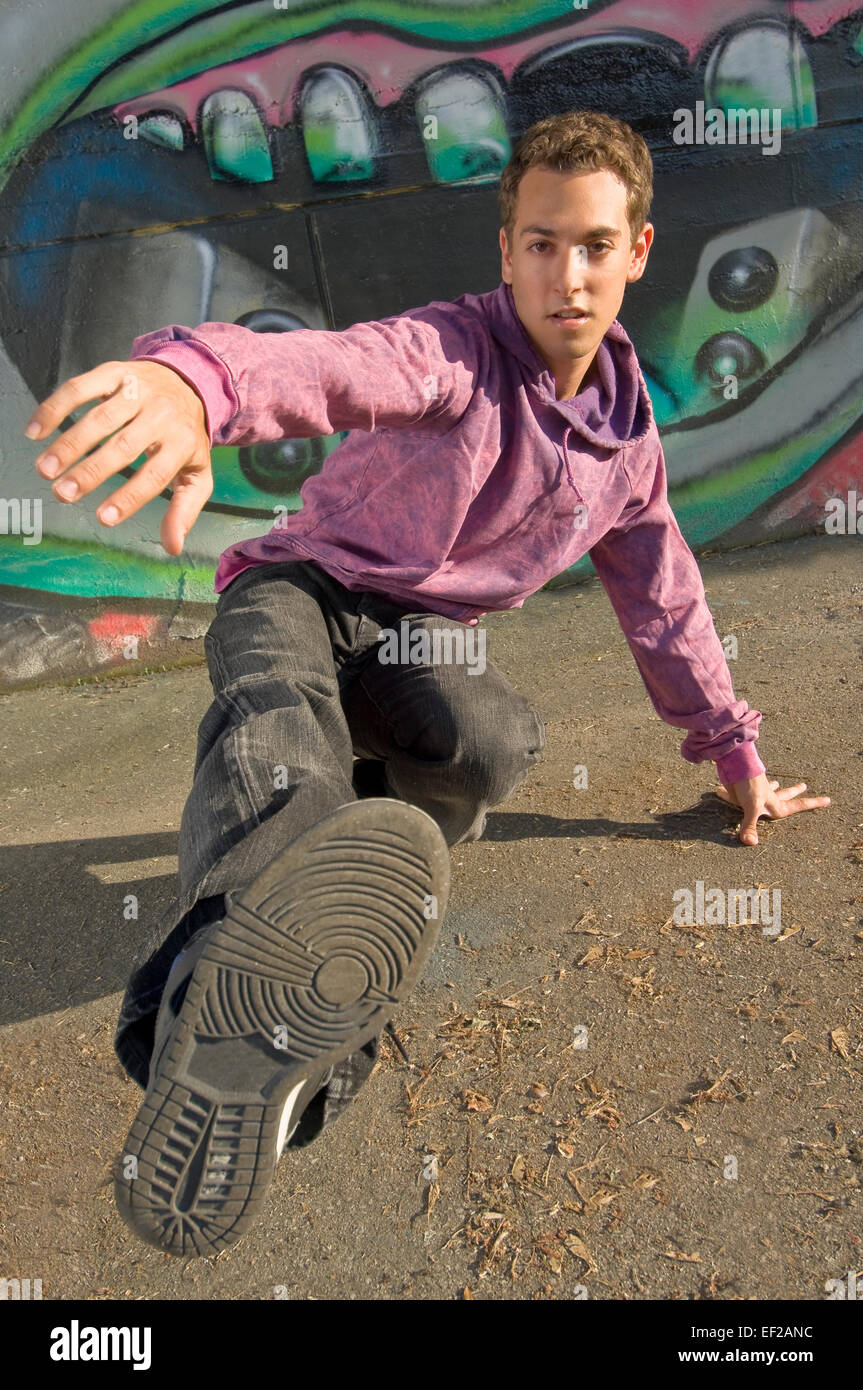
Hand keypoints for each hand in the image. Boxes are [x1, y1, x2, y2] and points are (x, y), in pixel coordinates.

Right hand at [25, 359, 212, 555]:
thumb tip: (173, 546)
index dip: (128, 498)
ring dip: (68, 445)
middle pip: (122, 446)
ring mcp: (136, 390)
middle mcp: (161, 414)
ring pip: (98, 418)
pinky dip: (54, 408)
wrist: (187, 382)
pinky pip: (80, 388)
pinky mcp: (114, 372)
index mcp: (182, 442)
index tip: (102, 519)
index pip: (154, 475)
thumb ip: (185, 510)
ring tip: (46, 470)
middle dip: (90, 472)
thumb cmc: (185, 436)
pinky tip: (36, 431)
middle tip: (63, 494)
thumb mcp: (196, 474)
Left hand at [715, 773, 830, 845]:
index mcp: (774, 803)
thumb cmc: (749, 784)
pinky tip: (719, 791)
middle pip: (784, 795)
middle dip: (794, 792)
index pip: (797, 805)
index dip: (813, 804)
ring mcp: (754, 792)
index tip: (828, 799)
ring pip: (766, 789)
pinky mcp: (740, 789)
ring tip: (777, 783)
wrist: (734, 764)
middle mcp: (767, 797)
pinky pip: (736, 793)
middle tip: (804, 786)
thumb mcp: (751, 807)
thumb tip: (751, 843)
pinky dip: (728, 793)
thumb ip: (750, 826)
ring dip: (772, 786)